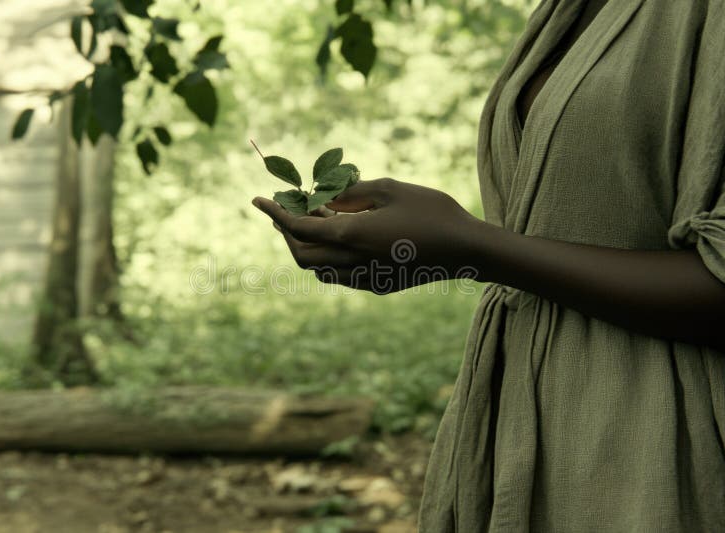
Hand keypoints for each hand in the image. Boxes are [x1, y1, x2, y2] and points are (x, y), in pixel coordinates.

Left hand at [252, 178, 484, 293]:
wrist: (466, 250)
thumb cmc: (432, 211)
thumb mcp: (389, 188)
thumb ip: (351, 191)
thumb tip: (322, 194)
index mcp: (352, 236)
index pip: (299, 228)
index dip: (275, 214)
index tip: (258, 200)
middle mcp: (353, 263)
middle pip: (302, 254)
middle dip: (288, 232)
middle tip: (291, 208)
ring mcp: (365, 279)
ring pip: (319, 268)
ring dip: (309, 246)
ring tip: (319, 217)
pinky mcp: (378, 286)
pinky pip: (340, 275)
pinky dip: (329, 257)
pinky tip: (342, 236)